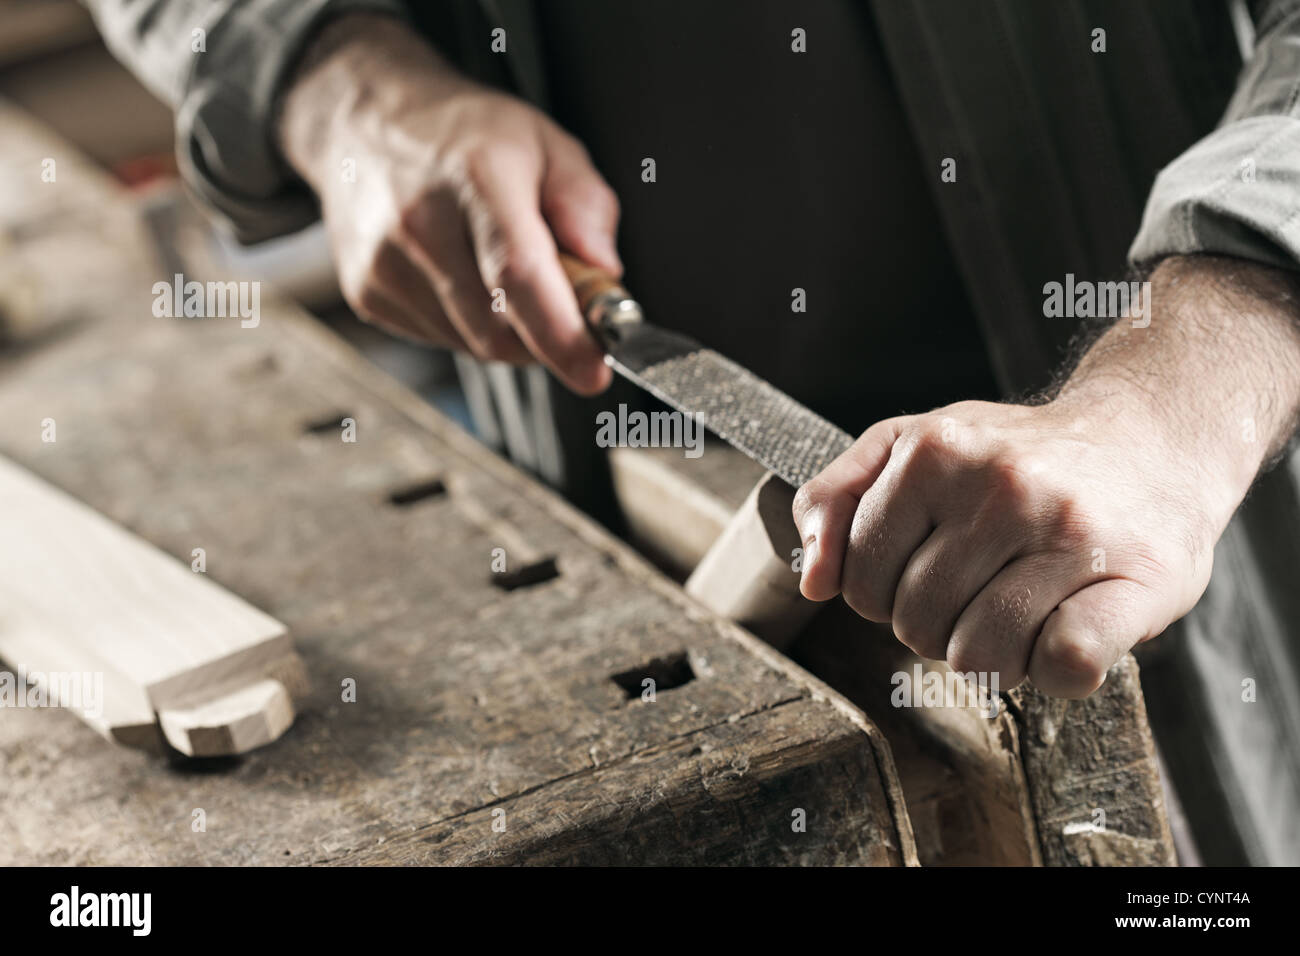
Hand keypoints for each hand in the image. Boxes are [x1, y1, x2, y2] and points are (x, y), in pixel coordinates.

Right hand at [279, 14, 617, 393]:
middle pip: (498, 330)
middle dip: (544, 336)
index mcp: (476, 178)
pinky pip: (441, 339)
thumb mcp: (547, 143)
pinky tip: (461, 276)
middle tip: (561, 300)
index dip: (560, 335)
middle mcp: (421, 224)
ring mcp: (385, 265)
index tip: (594, 369)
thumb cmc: (462, 135)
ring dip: (506, 330)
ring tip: (498, 271)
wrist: (360, 125)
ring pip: (472, 345)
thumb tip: (604, 272)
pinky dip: (468, 325)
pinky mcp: (366, 295)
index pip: (518, 275)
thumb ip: (586, 205)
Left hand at [792, 394, 1226, 697]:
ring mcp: (1069, 532)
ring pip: (979, 657)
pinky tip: (1064, 631)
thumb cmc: (1021, 455)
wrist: (1154, 438)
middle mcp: (1001, 486)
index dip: (884, 595)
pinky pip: (1064, 665)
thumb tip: (813, 580)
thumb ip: (840, 497)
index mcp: (934, 450)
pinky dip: (1056, 672)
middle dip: (938, 627)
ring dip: (995, 656)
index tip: (924, 575)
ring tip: (1022, 611)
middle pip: (915, 624)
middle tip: (981, 592)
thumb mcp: (914, 444)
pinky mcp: (1135, 581)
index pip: (859, 579)